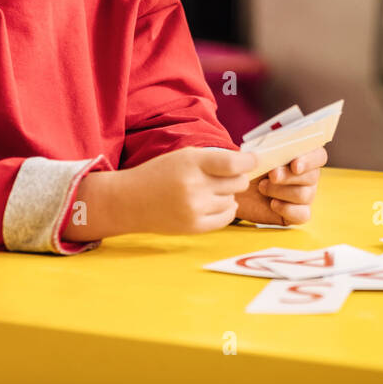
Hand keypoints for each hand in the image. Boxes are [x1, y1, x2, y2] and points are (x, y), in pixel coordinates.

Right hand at [122, 146, 255, 233]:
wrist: (129, 201)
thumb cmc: (159, 174)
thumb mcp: (184, 156)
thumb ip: (214, 158)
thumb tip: (248, 163)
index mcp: (191, 163)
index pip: (233, 163)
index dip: (249, 162)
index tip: (253, 160)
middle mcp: (194, 186)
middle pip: (239, 182)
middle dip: (237, 178)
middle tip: (223, 177)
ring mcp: (194, 209)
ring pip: (233, 200)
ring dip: (227, 195)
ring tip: (208, 191)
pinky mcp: (194, 227)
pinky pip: (227, 218)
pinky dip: (226, 210)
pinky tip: (215, 203)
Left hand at [235, 147, 328, 225]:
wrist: (237, 188)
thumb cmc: (251, 167)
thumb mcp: (259, 154)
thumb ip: (273, 150)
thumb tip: (278, 150)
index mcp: (303, 156)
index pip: (319, 156)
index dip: (310, 160)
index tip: (294, 165)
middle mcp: (308, 176)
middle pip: (313, 176)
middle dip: (290, 177)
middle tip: (271, 176)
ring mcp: (304, 195)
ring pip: (305, 195)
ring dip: (282, 191)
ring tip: (262, 187)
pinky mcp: (297, 214)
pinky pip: (303, 215)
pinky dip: (287, 209)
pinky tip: (273, 204)